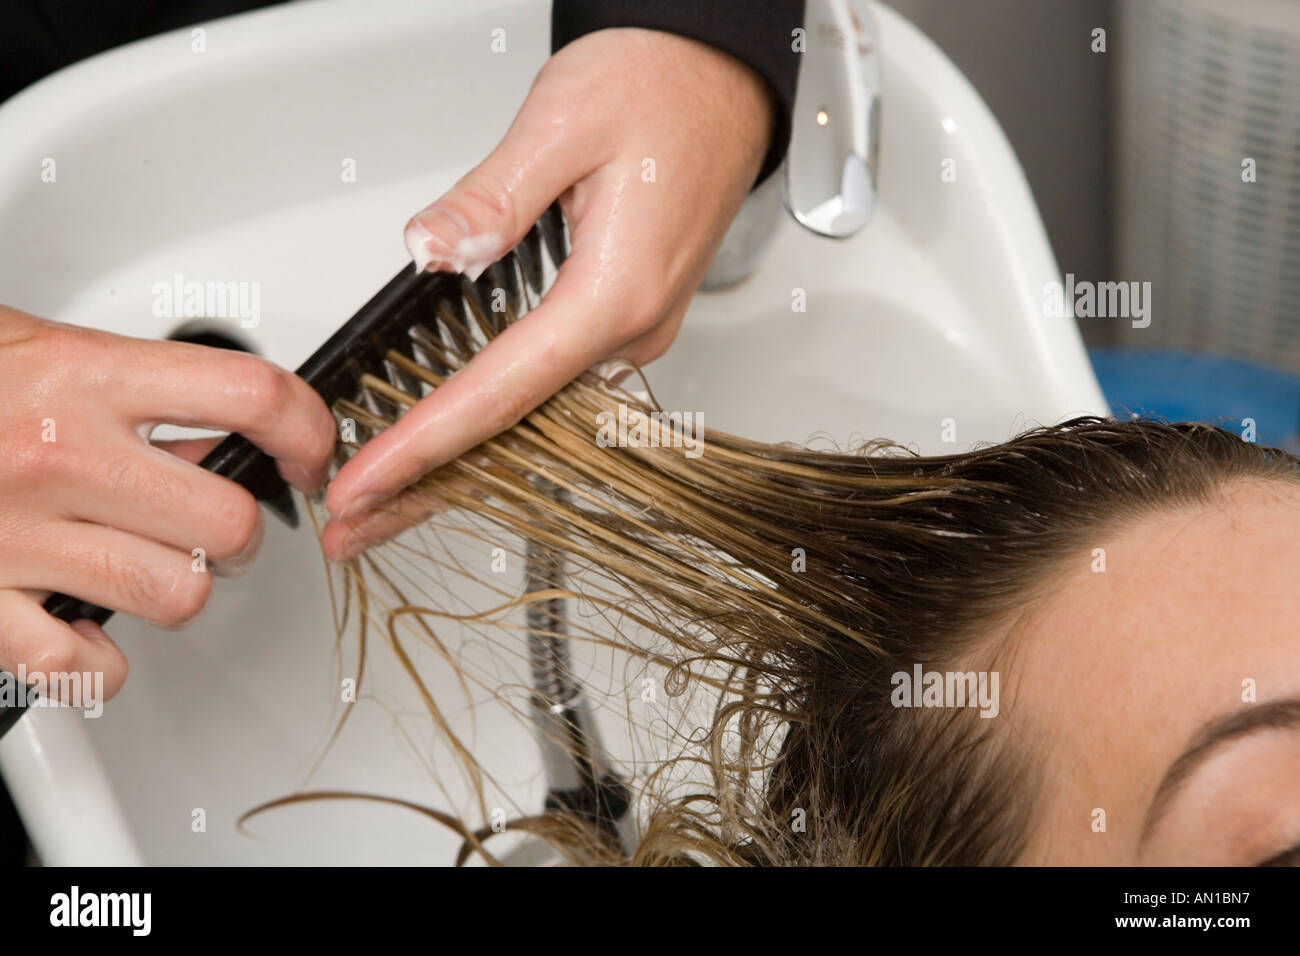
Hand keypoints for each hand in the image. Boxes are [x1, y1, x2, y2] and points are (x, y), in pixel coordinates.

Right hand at [0, 306, 335, 701]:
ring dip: (173, 588)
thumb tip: (221, 435)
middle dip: (235, 530)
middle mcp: (55, 454)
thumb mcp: (40, 347)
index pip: (251, 398)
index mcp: (81, 374)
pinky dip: (97, 662)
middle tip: (207, 520)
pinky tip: (80, 624)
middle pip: (229, 521)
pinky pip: (82, 666)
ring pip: (176, 595)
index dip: (310, 432)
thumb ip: (135, 389)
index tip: (313, 456)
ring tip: (138, 563)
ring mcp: (15, 535)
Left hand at [322, 27, 773, 559]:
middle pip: (517, 428)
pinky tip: (452, 437)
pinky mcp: (623, 315)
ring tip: (385, 492)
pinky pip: (551, 387)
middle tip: (355, 521)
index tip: (367, 483)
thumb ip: (491, 198)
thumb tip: (433, 251)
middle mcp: (633, 325)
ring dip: (457, 459)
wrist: (718, 76)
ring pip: (533, 417)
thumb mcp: (562, 123)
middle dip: (430, 482)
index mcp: (617, 290)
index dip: (426, 445)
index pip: (502, 391)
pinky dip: (493, 420)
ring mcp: (632, 327)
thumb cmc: (663, 87)